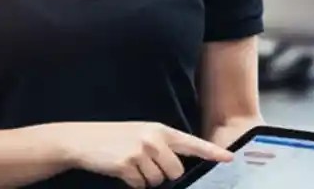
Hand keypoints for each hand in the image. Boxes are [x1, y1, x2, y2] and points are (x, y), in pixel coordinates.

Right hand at [48, 122, 234, 187]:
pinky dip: (132, 183)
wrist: (84, 140)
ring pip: (158, 181)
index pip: (192, 143)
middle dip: (163, 174)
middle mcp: (153, 139)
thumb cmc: (115, 138)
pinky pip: (141, 186)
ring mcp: (141, 151)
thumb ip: (162, 146)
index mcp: (160, 130)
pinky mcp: (128, 164)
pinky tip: (122, 170)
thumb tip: (177, 169)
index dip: (212, 152)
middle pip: (175, 172)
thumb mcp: (142, 134)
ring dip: (145, 179)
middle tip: (145, 164)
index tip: (230, 158)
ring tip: (130, 164)